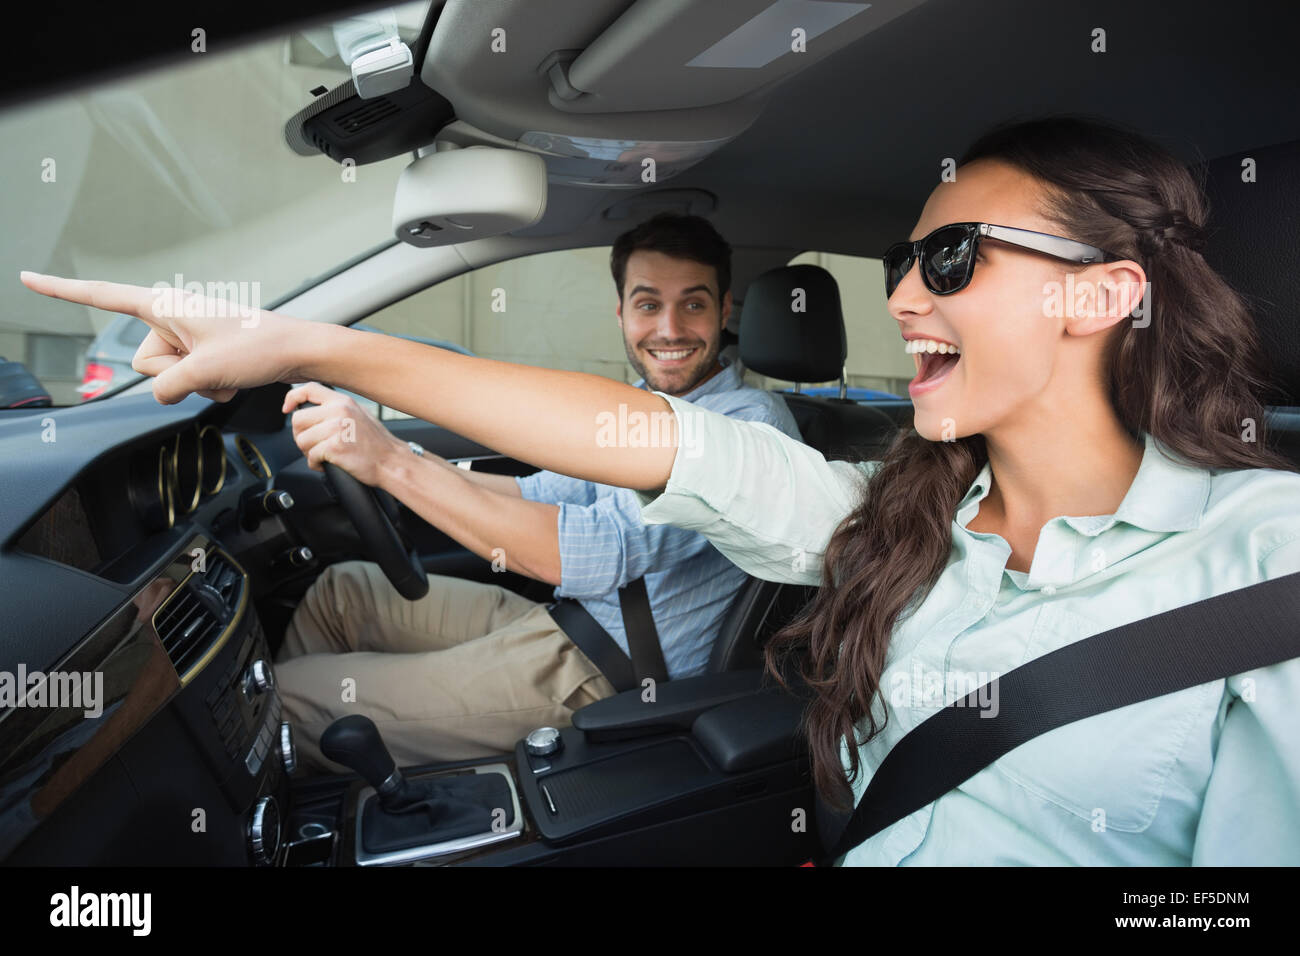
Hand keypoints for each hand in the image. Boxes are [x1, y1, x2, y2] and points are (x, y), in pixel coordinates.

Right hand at [17, 271, 309, 404]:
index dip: (62, 290)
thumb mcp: (205, 371)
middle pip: (144, 361)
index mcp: (164, 306)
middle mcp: (171, 317)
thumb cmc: (259, 348)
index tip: (27, 277)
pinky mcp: (203, 352)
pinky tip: (235, 377)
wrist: (298, 351)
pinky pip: (191, 381)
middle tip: (213, 364)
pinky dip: (212, 386)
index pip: (102, 296)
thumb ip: (168, 387)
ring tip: (228, 370)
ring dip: (199, 384)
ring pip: (169, 377)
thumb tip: (161, 394)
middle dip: (176, 374)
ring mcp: (188, 337)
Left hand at [283, 381, 408, 486]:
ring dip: (308, 452)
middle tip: (314, 446)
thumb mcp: (360, 415)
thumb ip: (337, 409)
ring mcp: (337, 428)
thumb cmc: (378, 444)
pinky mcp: (335, 447)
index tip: (287, 408)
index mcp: (344, 401)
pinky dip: (316, 464)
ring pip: (302, 440)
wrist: (392, 463)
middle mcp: (339, 411)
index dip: (293, 398)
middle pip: (298, 420)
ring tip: (324, 456)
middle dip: (301, 436)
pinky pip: (311, 456)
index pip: (309, 390)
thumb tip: (313, 411)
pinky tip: (328, 464)